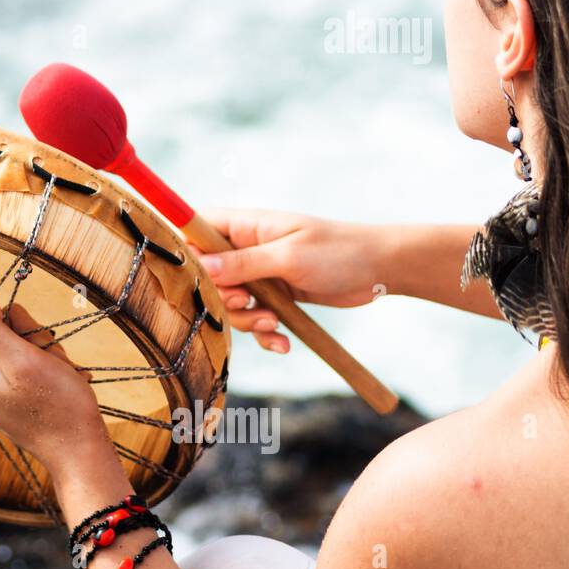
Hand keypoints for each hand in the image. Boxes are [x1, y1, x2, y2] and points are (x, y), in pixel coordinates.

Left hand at [0, 293, 110, 471]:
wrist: (78, 449)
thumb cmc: (55, 405)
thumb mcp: (21, 358)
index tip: (10, 319)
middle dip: (21, 328)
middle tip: (40, 351)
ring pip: (12, 338)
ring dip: (38, 343)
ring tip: (53, 366)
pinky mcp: (12, 386)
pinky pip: (24, 356)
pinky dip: (43, 359)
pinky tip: (56, 374)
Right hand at [193, 208, 386, 353]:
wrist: (381, 269)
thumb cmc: (338, 250)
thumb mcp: (289, 257)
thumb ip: (244, 264)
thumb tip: (202, 268)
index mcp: (245, 226)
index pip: (195, 230)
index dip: (188, 253)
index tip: (199, 278)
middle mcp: (246, 248)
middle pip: (208, 275)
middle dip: (224, 298)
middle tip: (247, 303)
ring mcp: (260, 273)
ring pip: (230, 302)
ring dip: (247, 320)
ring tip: (273, 324)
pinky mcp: (275, 295)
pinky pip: (255, 317)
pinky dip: (265, 333)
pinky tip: (283, 343)